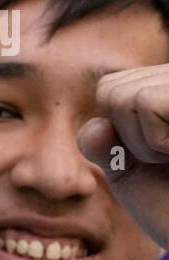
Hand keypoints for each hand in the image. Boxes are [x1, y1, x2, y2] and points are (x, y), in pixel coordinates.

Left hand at [78, 65, 168, 249]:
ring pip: (125, 96)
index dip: (119, 131)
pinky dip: (155, 140)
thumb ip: (103, 144)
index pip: (110, 88)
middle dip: (129, 137)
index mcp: (168, 89)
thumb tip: (97, 126)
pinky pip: (144, 103)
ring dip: (145, 142)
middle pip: (111, 89)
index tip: (157, 154)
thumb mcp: (129, 171)